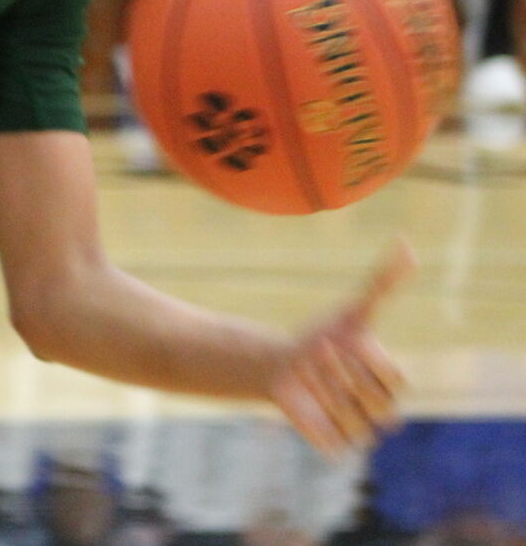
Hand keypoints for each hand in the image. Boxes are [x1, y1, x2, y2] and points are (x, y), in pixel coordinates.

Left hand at [269, 241, 412, 455]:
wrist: (283, 364)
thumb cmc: (322, 337)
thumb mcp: (352, 309)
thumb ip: (383, 281)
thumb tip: (406, 244)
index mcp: (391, 382)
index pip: (397, 382)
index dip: (366, 363)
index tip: (339, 342)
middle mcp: (382, 410)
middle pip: (380, 408)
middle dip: (344, 380)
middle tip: (317, 358)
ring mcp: (361, 430)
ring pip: (360, 430)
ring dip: (329, 401)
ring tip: (307, 380)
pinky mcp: (335, 445)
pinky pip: (337, 446)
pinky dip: (318, 425)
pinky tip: (304, 405)